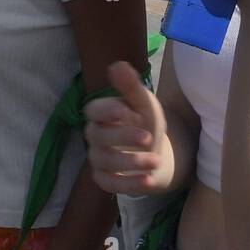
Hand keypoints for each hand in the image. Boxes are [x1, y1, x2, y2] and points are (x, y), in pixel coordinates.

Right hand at [85, 60, 171, 194]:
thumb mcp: (144, 103)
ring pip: (105, 161)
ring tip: (156, 160)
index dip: (105, 111)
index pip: (93, 110)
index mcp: (102, 113)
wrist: (156, 152)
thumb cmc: (145, 122)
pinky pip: (111, 184)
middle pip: (98, 136)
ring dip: (130, 162)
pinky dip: (129, 184)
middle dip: (122, 137)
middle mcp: (95, 136)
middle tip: (147, 137)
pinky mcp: (105, 179)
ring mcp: (98, 159)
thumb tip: (117, 65)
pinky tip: (149, 181)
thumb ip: (131, 86)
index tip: (124, 111)